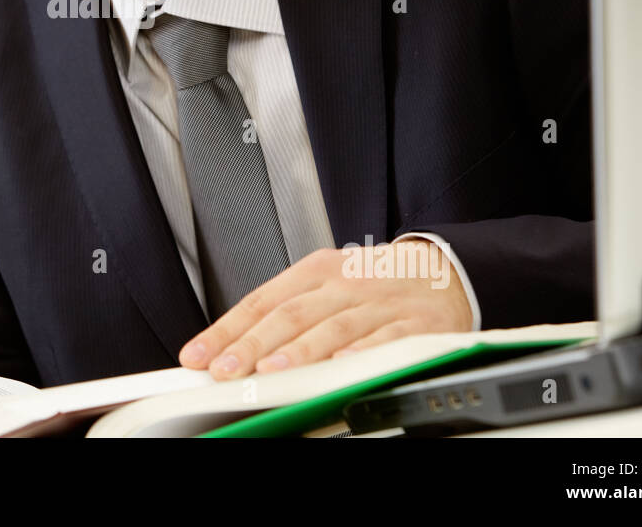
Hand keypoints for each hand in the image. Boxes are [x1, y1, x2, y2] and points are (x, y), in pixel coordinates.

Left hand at [178, 237, 472, 379]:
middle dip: (253, 344)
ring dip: (300, 351)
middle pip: (291, 314)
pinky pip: (386, 339)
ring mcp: (378, 303)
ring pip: (333, 327)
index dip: (227, 329)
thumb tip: (234, 347)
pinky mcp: (414, 324)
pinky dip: (362, 352)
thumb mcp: (326, 283)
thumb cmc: (373, 283)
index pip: (261, 301)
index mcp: (315, 270)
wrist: (442, 270)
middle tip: (225, 369)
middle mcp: (343, 283)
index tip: (199, 355)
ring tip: (271, 371)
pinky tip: (340, 366)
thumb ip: (285, 312)